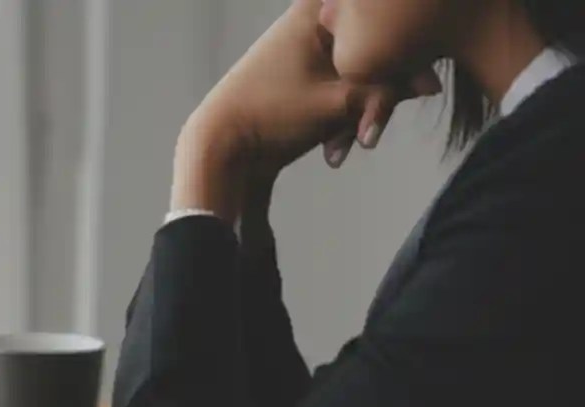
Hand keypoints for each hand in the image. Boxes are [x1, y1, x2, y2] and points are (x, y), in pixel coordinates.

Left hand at [171, 0, 440, 223]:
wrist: (221, 147)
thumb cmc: (272, 114)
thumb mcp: (340, 102)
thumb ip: (388, 90)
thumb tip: (430, 84)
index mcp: (317, 10)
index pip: (381, 20)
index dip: (407, 52)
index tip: (421, 85)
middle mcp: (313, 22)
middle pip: (374, 49)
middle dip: (383, 92)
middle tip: (378, 125)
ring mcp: (308, 50)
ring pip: (359, 73)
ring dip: (361, 112)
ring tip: (349, 143)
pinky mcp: (304, 79)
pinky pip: (341, 89)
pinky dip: (343, 117)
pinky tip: (336, 148)